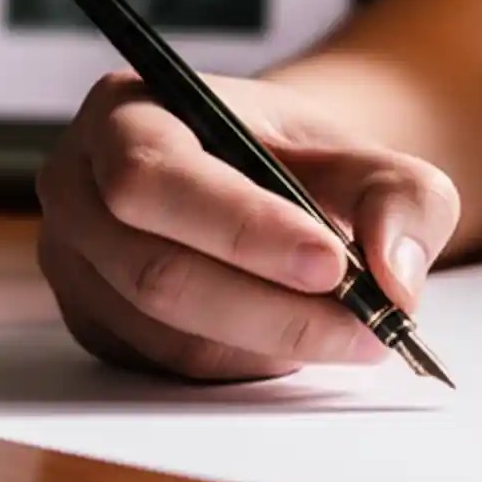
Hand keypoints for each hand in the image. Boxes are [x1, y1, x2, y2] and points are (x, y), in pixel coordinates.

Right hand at [34, 70, 459, 380]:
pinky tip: (297, 338)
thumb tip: (394, 275)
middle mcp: (82, 188)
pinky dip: (250, 363)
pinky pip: (171, 367)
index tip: (330, 263)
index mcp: (128, 113)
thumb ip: (401, 195)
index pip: (157, 177)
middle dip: (274, 309)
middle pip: (158, 271)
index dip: (241, 227)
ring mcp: (80, 264)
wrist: (271, 184)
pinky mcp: (100, 325)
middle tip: (366, 325)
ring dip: (272, 344)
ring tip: (350, 331)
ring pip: (171, 333)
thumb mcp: (366, 156)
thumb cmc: (303, 162)